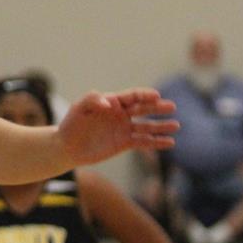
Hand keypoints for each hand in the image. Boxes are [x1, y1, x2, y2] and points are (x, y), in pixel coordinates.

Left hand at [56, 91, 177, 166]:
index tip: (156, 96)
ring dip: (161, 126)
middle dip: (158, 107)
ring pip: (147, 126)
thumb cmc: (71, 124)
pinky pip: (143, 141)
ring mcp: (124, 128)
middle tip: (172, 107)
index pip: (132, 96)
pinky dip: (156, 142)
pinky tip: (170, 142)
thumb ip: (93, 100)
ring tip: (176, 126)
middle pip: (143, 108)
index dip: (144, 95)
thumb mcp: (79, 108)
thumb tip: (110, 103)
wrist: (66, 146)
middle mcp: (121, 113)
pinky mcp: (124, 143)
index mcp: (112, 101)